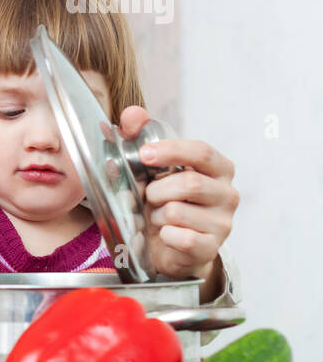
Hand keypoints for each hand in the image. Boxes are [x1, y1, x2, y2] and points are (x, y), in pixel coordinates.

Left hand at [118, 106, 237, 285]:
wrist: (170, 246)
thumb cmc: (164, 200)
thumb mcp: (152, 168)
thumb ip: (141, 136)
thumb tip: (133, 113)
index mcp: (218, 168)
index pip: (202, 151)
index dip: (171, 151)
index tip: (144, 154)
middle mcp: (228, 194)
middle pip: (190, 183)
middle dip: (157, 190)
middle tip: (148, 197)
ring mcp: (223, 222)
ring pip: (177, 212)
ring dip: (156, 215)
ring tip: (158, 218)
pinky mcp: (211, 247)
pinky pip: (178, 237)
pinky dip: (162, 235)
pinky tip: (165, 235)